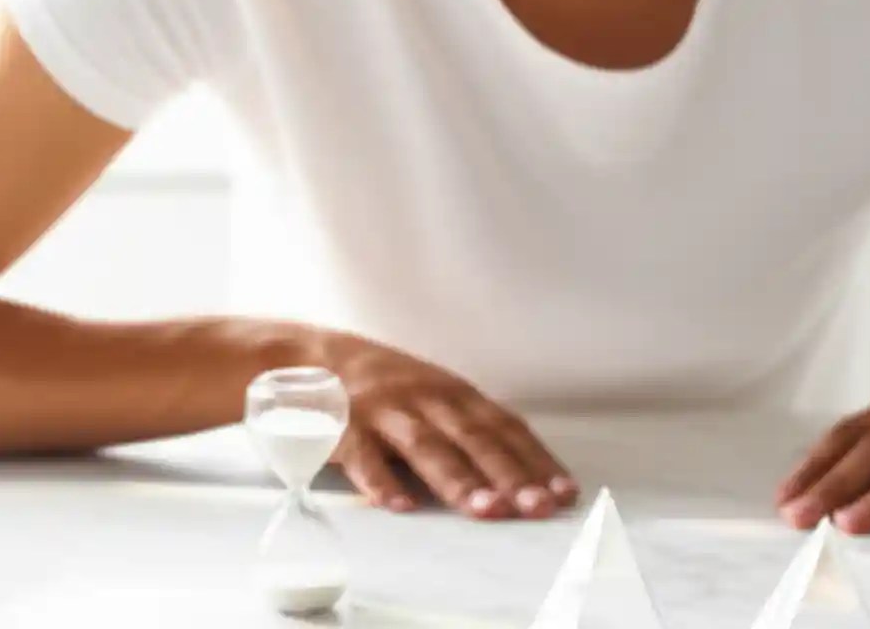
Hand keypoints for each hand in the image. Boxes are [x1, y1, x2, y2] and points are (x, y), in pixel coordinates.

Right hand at [316, 331, 578, 519]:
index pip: (504, 427)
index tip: (563, 493)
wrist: (306, 357)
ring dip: (459, 480)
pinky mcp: (342, 425)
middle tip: (537, 508)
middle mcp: (425, 397)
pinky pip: (363, 455)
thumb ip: (470, 428)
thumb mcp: (432, 395)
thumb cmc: (383, 386)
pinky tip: (399, 506)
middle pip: (474, 438)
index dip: (535, 460)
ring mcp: (384, 409)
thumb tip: (527, 475)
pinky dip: (381, 480)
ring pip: (427, 446)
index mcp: (453, 393)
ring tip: (487, 511)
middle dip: (509, 474)